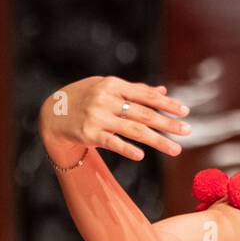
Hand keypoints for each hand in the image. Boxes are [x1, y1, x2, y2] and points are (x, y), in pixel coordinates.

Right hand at [40, 75, 190, 162]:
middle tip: (188, 131)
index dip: (167, 103)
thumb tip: (163, 90)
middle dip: (168, 123)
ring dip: (157, 140)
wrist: (52, 114)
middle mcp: (106, 99)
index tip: (185, 111)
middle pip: (144, 113)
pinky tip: (142, 155)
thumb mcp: (106, 88)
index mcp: (113, 85)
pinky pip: (112, 143)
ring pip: (134, 130)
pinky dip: (127, 148)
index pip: (146, 95)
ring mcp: (97, 117)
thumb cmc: (84, 98)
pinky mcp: (89, 134)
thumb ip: (134, 90)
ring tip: (175, 149)